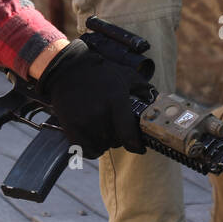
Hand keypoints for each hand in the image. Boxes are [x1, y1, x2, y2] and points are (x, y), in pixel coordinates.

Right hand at [39, 39, 148, 158]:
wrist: (66, 70)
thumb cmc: (98, 73)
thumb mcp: (124, 75)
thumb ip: (142, 87)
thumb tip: (156, 97)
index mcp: (116, 102)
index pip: (129, 136)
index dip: (137, 146)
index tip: (140, 147)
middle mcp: (101, 115)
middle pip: (116, 142)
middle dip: (119, 137)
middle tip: (116, 127)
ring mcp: (85, 123)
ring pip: (102, 147)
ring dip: (105, 142)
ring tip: (103, 130)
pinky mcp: (71, 128)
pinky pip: (87, 151)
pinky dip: (92, 149)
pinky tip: (93, 139)